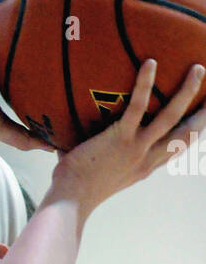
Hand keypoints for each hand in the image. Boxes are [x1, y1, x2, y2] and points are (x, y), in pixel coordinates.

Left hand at [49, 58, 205, 215]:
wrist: (70, 200)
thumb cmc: (74, 188)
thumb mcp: (98, 173)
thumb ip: (99, 156)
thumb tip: (74, 138)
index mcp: (144, 168)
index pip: (174, 150)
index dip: (191, 134)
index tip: (201, 122)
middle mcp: (147, 159)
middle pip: (185, 134)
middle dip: (202, 114)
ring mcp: (137, 148)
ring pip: (172, 116)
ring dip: (188, 91)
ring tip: (198, 70)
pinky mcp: (121, 138)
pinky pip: (138, 106)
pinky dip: (145, 83)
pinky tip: (150, 63)